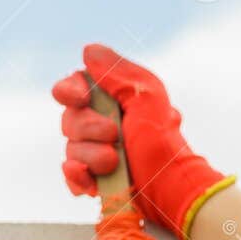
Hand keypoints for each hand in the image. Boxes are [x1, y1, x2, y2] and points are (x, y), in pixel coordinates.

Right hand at [52, 43, 234, 239]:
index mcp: (113, 101)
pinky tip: (90, 181)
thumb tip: (89, 51)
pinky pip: (71, 177)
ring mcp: (96, 154)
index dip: (69, 91)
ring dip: (90, 155)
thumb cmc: (163, 143)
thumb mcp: (147, 98)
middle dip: (88, 128)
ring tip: (114, 162)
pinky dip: (77, 178)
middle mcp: (101, 125)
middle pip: (69, 119)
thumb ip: (118, 72)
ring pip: (70, 149)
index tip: (81, 98)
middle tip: (114, 135)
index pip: (73, 89)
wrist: (171, 189)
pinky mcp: (95, 181)